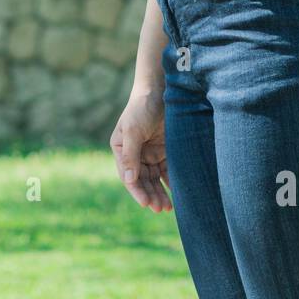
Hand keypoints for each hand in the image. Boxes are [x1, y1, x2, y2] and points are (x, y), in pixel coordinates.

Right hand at [110, 88, 171, 212]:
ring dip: (160, 193)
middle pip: (142, 181)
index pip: (128, 176)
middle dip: (150, 195)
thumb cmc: (141, 108)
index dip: (137, 191)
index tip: (146, 204)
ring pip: (154, 180)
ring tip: (168, 208)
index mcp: (121, 150)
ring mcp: (150, 153)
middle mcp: (134, 154)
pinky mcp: (165, 152)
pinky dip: (171, 183)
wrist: (162, 90)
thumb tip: (130, 180)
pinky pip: (167, 172)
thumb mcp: (133, 130)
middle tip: (160, 209)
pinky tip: (178, 195)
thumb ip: (131, 155)